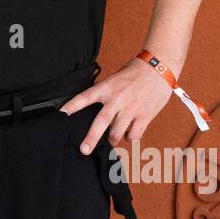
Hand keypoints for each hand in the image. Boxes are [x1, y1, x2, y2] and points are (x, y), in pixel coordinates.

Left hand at [58, 58, 172, 154]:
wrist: (159, 67)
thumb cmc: (135, 73)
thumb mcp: (115, 79)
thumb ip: (105, 95)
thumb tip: (97, 115)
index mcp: (107, 88)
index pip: (85, 97)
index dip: (71, 106)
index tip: (60, 115)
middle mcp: (117, 99)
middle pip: (101, 122)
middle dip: (91, 138)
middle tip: (84, 150)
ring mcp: (131, 108)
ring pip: (117, 133)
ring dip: (113, 139)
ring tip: (112, 139)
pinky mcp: (144, 116)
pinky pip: (133, 135)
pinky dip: (130, 137)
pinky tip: (129, 132)